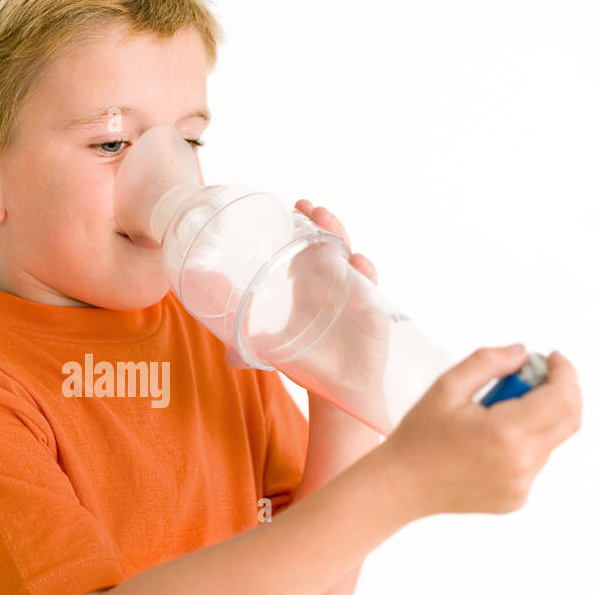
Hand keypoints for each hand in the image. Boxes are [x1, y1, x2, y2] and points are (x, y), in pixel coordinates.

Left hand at [226, 201, 389, 428]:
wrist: (339, 387)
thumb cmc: (309, 361)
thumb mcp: (274, 347)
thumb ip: (248, 345)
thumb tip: (223, 352)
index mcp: (308, 288)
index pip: (306, 249)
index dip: (301, 228)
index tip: (292, 208)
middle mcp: (333, 285)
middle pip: (330, 245)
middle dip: (321, 223)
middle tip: (308, 207)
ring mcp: (354, 295)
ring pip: (350, 258)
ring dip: (340, 237)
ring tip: (326, 221)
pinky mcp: (371, 311)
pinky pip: (370, 288)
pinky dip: (366, 273)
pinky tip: (359, 263)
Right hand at [374, 344, 583, 517]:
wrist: (400, 486)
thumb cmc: (418, 438)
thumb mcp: (446, 387)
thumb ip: (488, 362)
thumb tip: (522, 354)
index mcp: (505, 433)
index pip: (562, 398)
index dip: (563, 372)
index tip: (551, 359)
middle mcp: (520, 463)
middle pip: (569, 420)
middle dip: (559, 391)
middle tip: (530, 380)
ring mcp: (520, 485)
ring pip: (549, 440)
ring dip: (535, 419)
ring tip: (492, 418)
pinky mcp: (516, 498)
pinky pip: (534, 462)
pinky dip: (522, 444)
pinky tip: (487, 444)